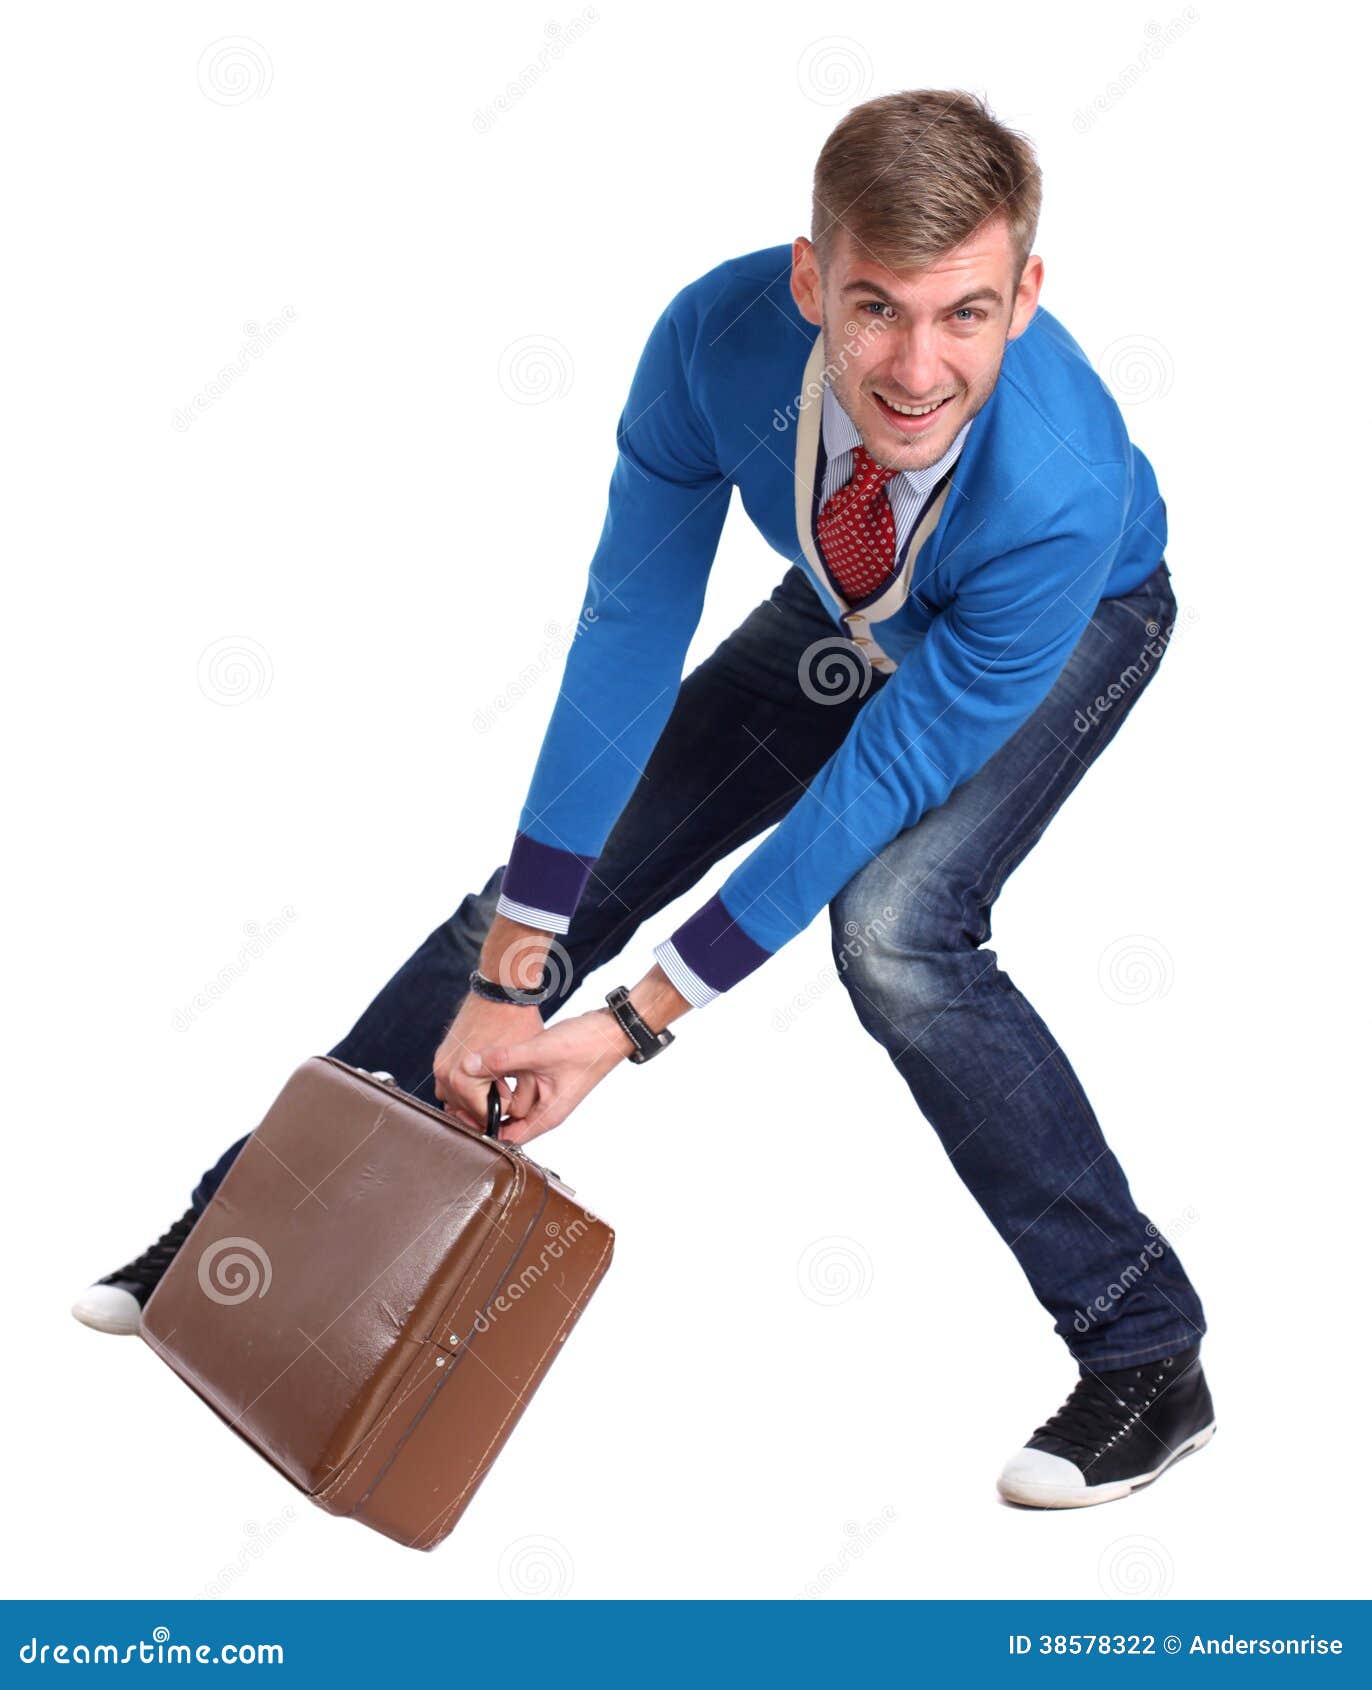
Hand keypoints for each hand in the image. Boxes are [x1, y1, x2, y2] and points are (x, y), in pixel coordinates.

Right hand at [433, 993, 545, 1131]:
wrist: (502, 990)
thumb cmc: (518, 1026)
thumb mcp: (525, 1067)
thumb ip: (518, 1099)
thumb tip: (514, 1122)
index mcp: (463, 1082)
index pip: (483, 1118)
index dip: (504, 1110)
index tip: (514, 1093)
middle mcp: (445, 1075)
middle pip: (465, 1112)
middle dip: (488, 1106)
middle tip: (508, 1090)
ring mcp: (440, 1065)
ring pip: (455, 1100)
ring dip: (475, 1099)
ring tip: (497, 1084)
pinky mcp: (441, 1055)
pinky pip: (450, 1083)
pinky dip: (466, 1085)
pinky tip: (486, 1076)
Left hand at [459, 1009, 634, 1143]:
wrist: (612, 1029)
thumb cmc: (585, 1046)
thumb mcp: (539, 1052)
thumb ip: (503, 1059)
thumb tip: (470, 1066)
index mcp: (546, 1116)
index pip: (506, 1139)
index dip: (482, 1131)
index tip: (459, 1115)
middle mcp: (544, 1109)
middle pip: (505, 1121)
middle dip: (482, 1111)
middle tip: (456, 1097)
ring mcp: (545, 1094)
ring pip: (509, 1100)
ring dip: (491, 1091)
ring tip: (468, 1079)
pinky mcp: (544, 1077)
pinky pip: (517, 1083)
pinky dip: (503, 1076)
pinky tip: (488, 1063)